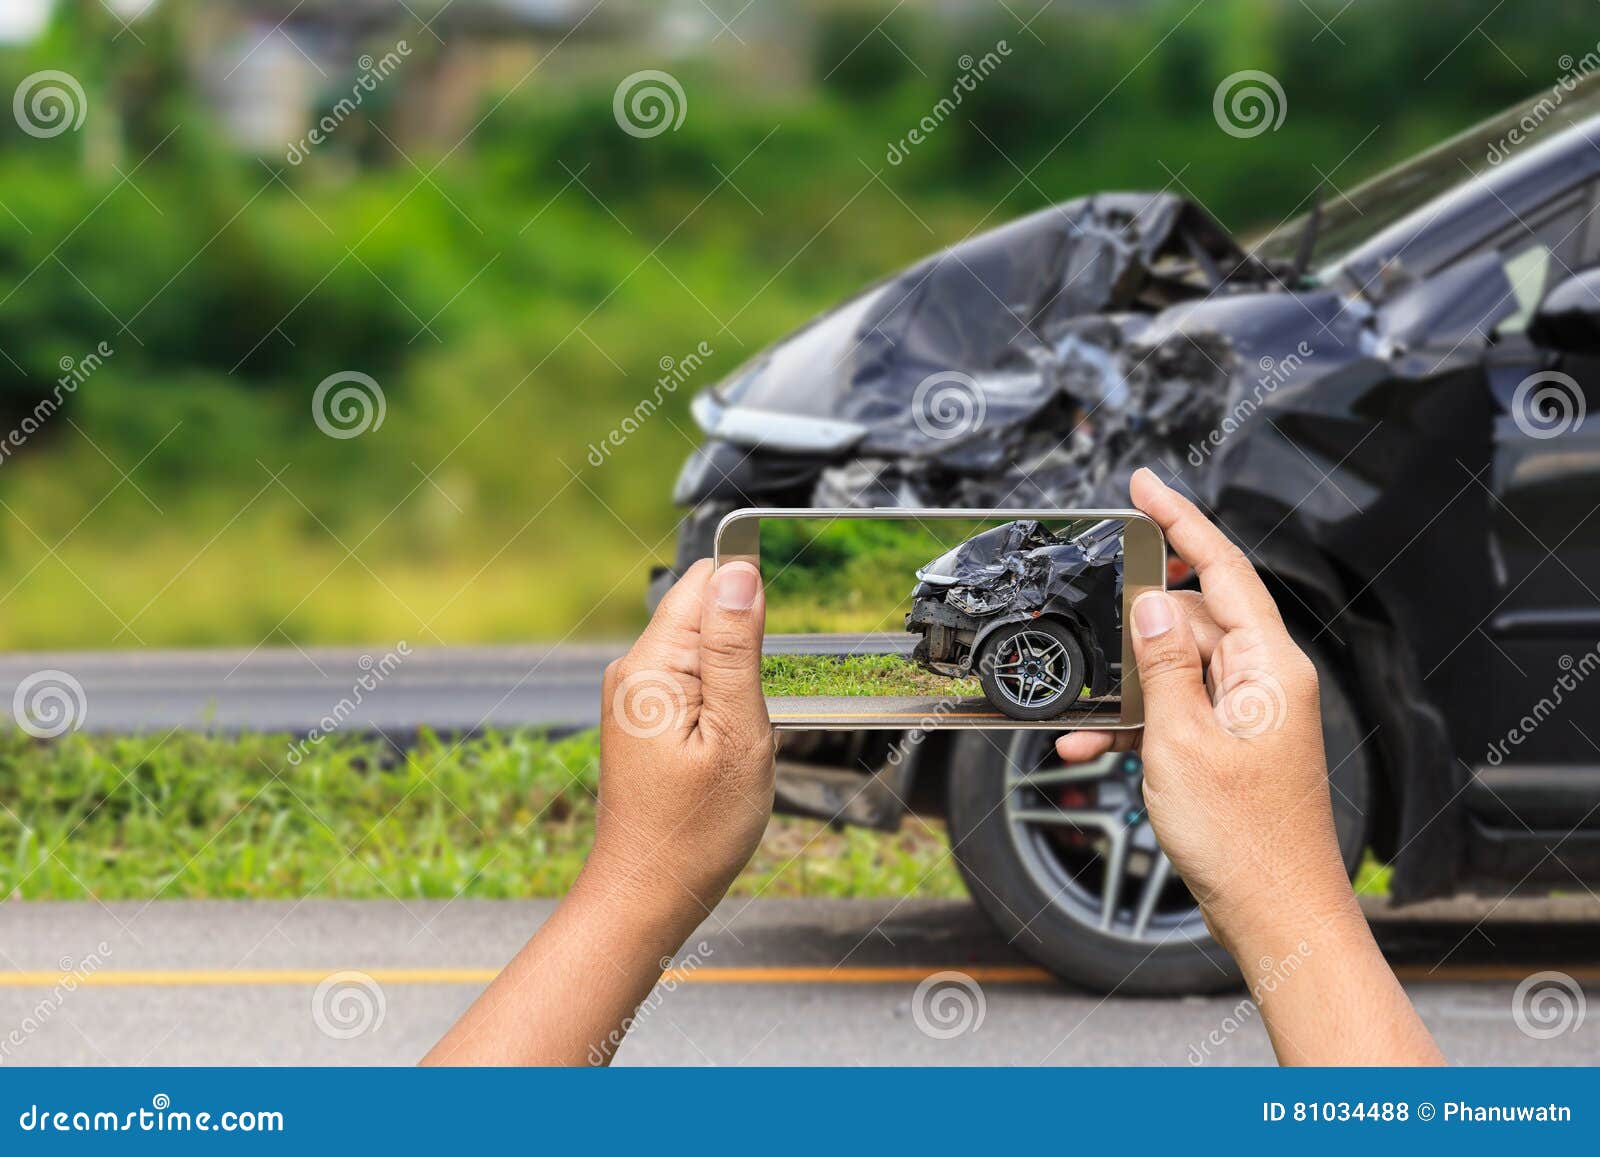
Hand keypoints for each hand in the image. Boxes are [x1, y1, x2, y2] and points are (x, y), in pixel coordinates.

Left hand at [588, 558, 775, 935]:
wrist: (648, 892)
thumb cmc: (694, 830)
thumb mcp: (735, 734)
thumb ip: (736, 649)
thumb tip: (739, 574)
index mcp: (651, 664)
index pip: (704, 582)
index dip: (748, 600)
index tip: (767, 652)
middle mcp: (633, 669)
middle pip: (704, 613)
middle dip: (744, 648)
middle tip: (750, 715)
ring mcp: (634, 694)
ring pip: (702, 650)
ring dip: (735, 680)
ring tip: (738, 738)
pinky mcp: (642, 717)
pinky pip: (693, 682)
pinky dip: (720, 703)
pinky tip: (724, 746)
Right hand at [1058, 468, 1347, 956]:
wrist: (1272, 914)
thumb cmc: (1243, 841)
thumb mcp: (1181, 741)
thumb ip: (1164, 664)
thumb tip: (1151, 604)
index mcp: (1270, 667)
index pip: (1224, 567)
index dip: (1181, 519)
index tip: (1146, 485)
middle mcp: (1266, 681)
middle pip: (1193, 617)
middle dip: (1135, 625)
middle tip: (1090, 622)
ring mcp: (1249, 714)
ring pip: (1176, 669)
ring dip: (1126, 690)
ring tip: (1085, 722)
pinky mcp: (1232, 744)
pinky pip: (1176, 711)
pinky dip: (1136, 724)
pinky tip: (1095, 749)